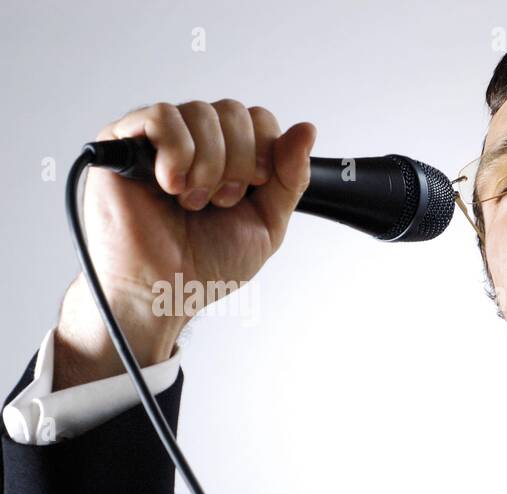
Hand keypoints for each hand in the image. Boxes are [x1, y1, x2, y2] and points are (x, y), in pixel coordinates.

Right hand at [56, 100, 315, 385]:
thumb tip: (307, 129)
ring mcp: (156, 139)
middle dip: (239, 163)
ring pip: (200, 112)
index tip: (255, 189)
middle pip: (233, 111)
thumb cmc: (208, 263)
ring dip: (208, 165)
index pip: (258, 118)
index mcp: (227, 156)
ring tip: (193, 202)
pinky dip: (177, 153)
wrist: (166, 289)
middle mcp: (193, 141)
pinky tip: (171, 186)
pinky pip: (160, 116)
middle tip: (221, 202)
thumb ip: (290, 177)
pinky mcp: (120, 141)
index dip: (265, 151)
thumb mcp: (268, 222)